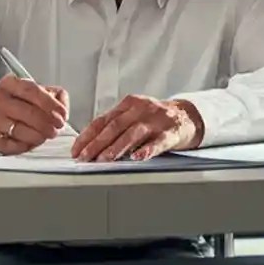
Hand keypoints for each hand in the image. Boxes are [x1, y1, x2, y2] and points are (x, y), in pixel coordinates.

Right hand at [0, 74, 68, 154]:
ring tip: (46, 135)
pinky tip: (33, 141)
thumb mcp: (36, 92)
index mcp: (9, 84)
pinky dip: (27, 145)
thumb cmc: (19, 104)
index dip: (50, 104)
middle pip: (28, 112)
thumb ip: (55, 95)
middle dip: (47, 123)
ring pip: (21, 130)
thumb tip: (63, 105)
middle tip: (57, 128)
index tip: (62, 114)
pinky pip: (13, 145)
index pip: (32, 91)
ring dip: (39, 135)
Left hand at [72, 95, 203, 162]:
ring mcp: (156, 120)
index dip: (87, 136)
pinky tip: (138, 157)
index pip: (102, 120)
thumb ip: (115, 124)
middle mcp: (140, 109)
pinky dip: (147, 150)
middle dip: (96, 144)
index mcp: (128, 104)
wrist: (187, 116)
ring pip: (132, 134)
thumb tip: (89, 143)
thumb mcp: (134, 114)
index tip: (76, 150)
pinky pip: (157, 142)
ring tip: (103, 160)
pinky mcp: (171, 132)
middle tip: (84, 157)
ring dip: (116, 148)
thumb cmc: (155, 118)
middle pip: (114, 127)